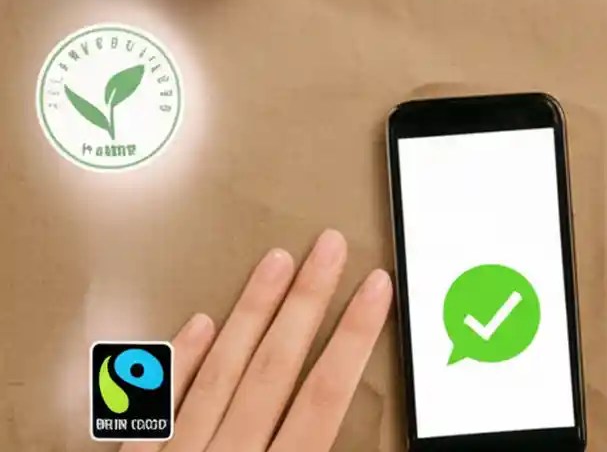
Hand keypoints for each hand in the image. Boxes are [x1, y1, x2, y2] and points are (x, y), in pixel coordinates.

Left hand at [122, 230, 392, 451]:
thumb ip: (316, 448)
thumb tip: (353, 410)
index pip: (325, 394)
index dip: (355, 336)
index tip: (376, 288)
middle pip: (275, 368)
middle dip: (307, 301)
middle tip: (329, 247)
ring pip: (221, 372)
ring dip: (252, 312)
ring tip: (276, 261)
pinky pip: (158, 407)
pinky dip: (182, 364)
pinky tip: (200, 323)